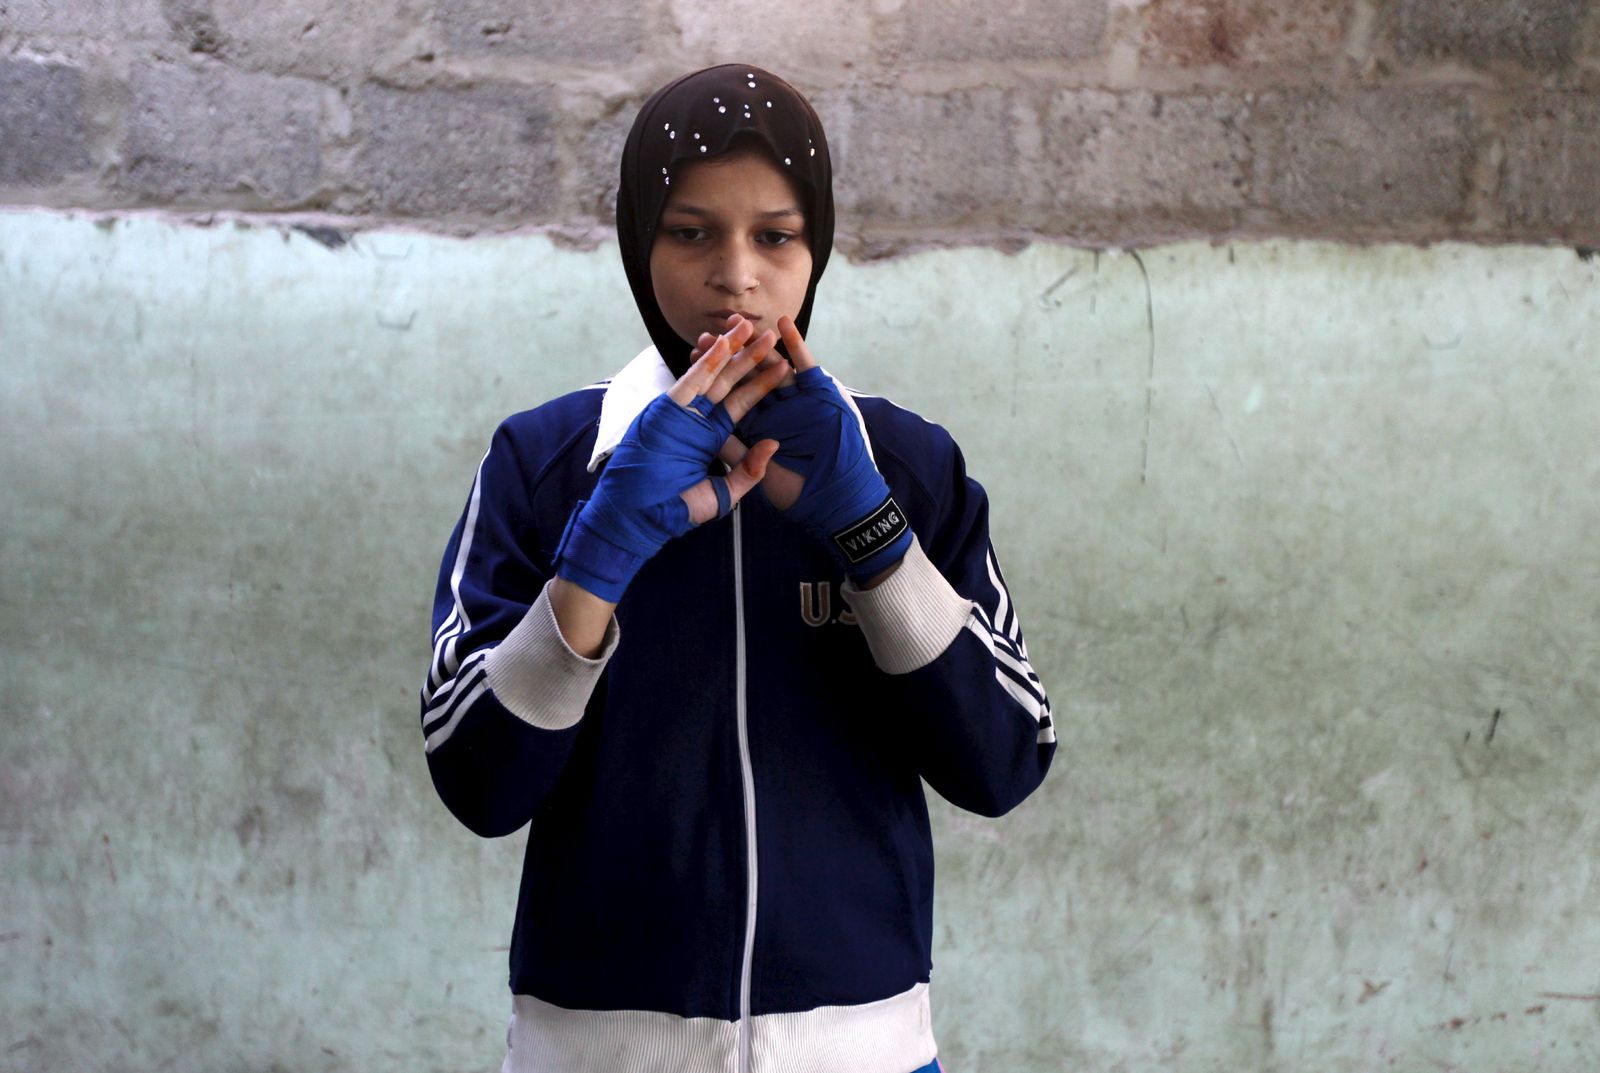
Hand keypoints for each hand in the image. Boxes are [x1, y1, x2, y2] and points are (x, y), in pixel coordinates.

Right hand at [552, 322, 786, 601]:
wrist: (642, 517)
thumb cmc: (677, 509)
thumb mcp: (724, 493)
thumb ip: (748, 471)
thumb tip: (773, 444)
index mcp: (714, 435)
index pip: (743, 403)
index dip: (762, 383)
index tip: (783, 366)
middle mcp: (700, 419)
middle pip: (729, 382)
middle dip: (749, 357)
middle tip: (771, 335)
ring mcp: (683, 413)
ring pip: (710, 375)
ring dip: (729, 351)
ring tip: (748, 327)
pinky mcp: (667, 410)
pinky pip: (690, 383)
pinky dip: (705, 364)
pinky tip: (721, 345)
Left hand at [729, 315, 913, 582]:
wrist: (837, 500)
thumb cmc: (793, 491)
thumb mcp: (742, 481)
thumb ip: (732, 456)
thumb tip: (714, 437)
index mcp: (751, 426)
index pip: (725, 395)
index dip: (712, 373)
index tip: (697, 351)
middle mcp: (773, 409)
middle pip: (746, 375)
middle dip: (733, 351)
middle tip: (715, 329)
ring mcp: (797, 399)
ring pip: (773, 365)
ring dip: (760, 342)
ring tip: (742, 318)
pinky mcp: (821, 393)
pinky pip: (806, 367)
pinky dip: (796, 345)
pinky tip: (783, 325)